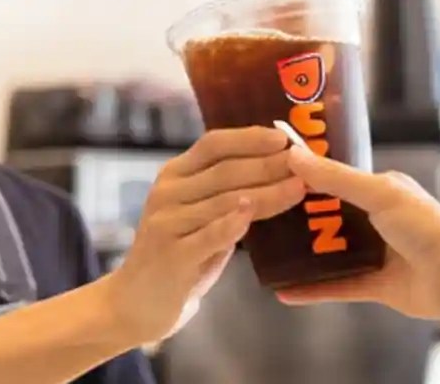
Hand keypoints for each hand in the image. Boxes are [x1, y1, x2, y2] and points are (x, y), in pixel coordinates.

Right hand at [103, 127, 305, 343]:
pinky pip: (208, 236)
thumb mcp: (199, 214)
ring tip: (298, 189)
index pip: (213, 144)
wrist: (136, 302)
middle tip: (303, 164)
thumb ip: (227, 192)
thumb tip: (280, 170)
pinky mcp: (172, 257)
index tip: (283, 138)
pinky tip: (252, 214)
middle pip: (224, 171)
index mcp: (174, 174)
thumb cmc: (179, 253)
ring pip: (224, 201)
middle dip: (268, 165)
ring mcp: (167, 224)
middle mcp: (167, 192)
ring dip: (266, 193)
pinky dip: (232, 224)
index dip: (249, 138)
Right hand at [275, 143, 439, 319]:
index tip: (274, 174)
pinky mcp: (376, 285)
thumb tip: (295, 155)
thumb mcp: (377, 192)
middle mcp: (377, 220)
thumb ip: (335, 177)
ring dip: (302, 255)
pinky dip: (312, 289)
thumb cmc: (427, 227)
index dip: (307, 177)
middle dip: (298, 219)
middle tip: (263, 214)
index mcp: (381, 190)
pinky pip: (337, 287)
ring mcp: (376, 254)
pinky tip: (285, 291)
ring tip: (268, 252)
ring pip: (329, 253)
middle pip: (328, 218)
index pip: (336, 179)